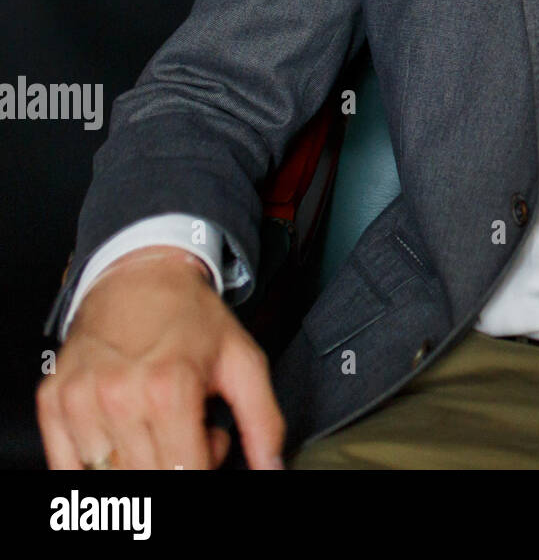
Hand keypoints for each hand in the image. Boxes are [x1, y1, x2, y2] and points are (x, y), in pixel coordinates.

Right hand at [36, 246, 285, 469]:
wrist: (141, 274)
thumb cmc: (191, 317)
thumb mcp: (243, 360)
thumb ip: (263, 420)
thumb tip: (271, 469)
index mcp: (170, 389)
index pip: (184, 474)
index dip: (206, 464)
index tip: (210, 440)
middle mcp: (119, 398)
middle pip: (148, 479)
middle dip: (176, 463)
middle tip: (186, 426)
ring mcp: (80, 402)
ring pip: (108, 478)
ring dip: (138, 463)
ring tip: (155, 423)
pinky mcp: (52, 403)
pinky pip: (66, 468)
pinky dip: (96, 464)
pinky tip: (121, 431)